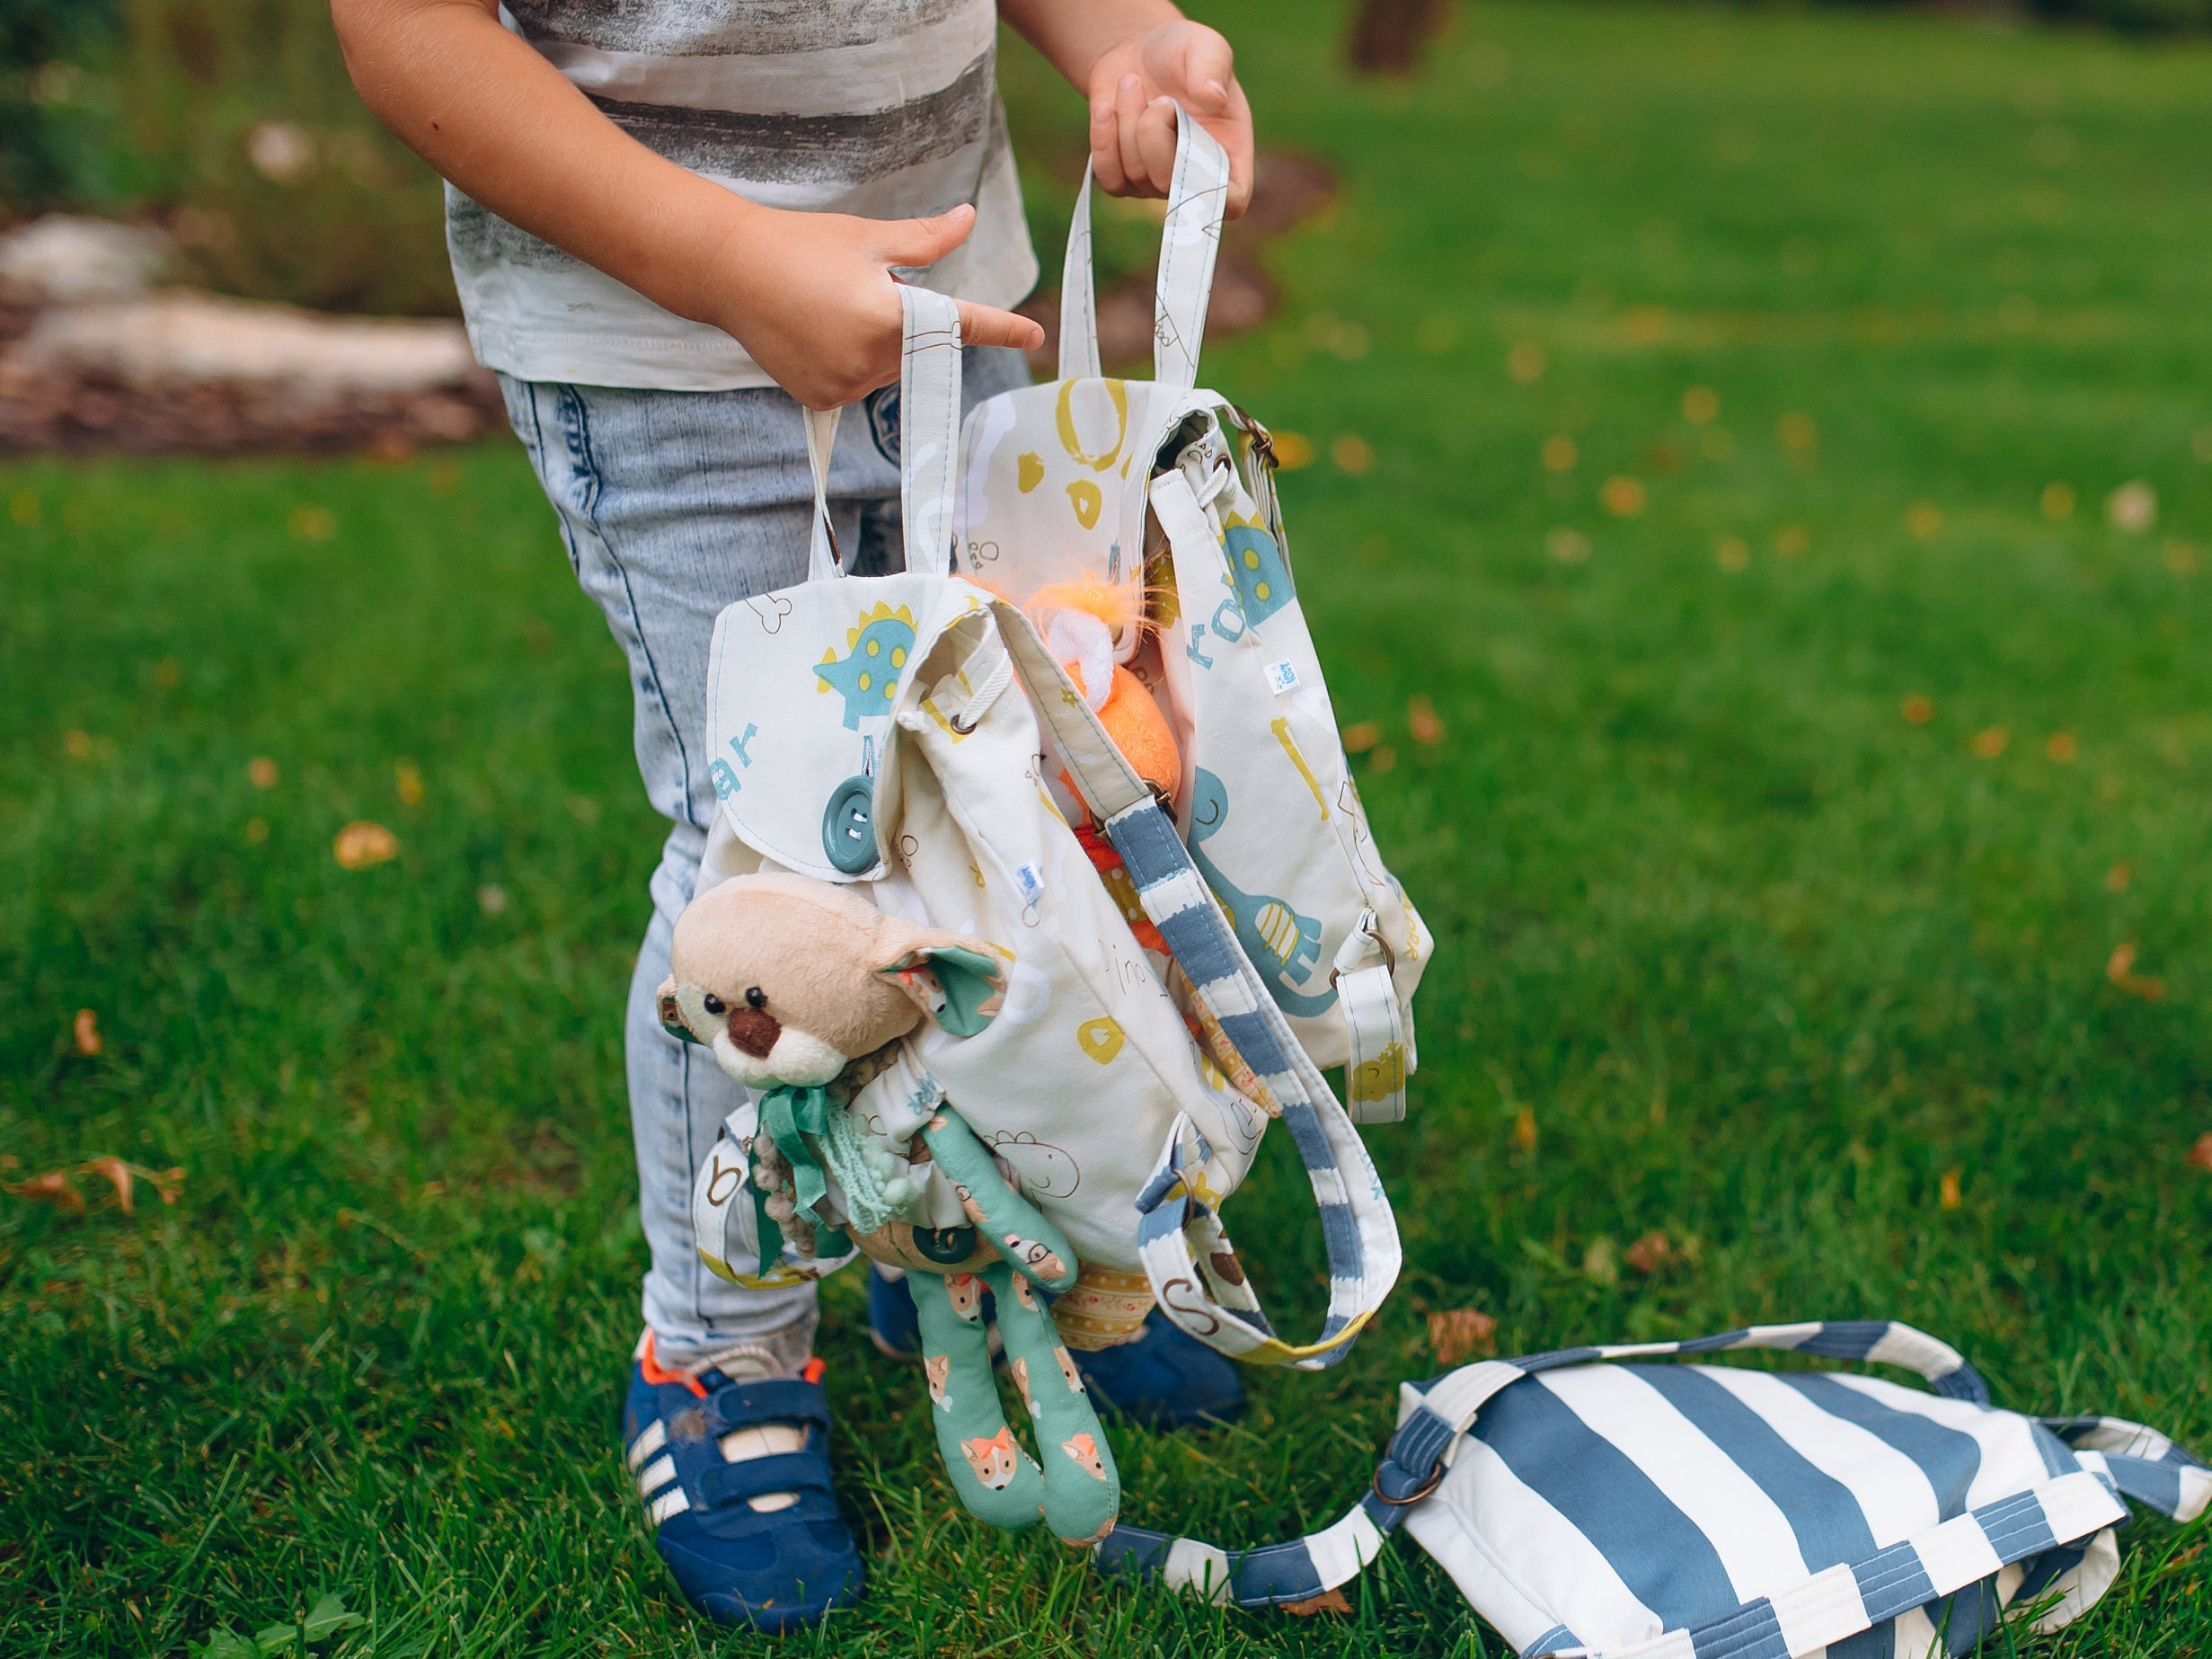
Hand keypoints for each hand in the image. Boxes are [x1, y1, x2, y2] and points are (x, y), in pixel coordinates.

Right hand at [699, 201, 1044, 409]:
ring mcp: (844, 385)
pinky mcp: (821, 399)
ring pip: (889, 369)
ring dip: (878, 344)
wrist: (728, 270)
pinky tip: (815, 333)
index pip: (959, 325)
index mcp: (889, 316)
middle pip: (919, 350)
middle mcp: (870, 360)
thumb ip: (924, 240)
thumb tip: (968, 219)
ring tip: (830, 307)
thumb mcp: (868, 237)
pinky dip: (849, 362)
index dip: (1001, 328)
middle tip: (856, 288)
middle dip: (904, 321)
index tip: (1034, 334)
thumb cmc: (801, 244)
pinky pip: (856, 383)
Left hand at [1086, 21, 1253, 218]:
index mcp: (1229, 151)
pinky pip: (1108, 177)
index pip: (1231, 200)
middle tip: (1159, 97)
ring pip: (1136, 175)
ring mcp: (1156, 183)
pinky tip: (1106, 109)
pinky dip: (1104, 140)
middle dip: (1155, 134)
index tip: (1193, 154)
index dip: (1215, 195)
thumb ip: (1212, 67)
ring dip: (1128, 122)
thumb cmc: (1181, 51)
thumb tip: (1213, 98)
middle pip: (1172, 187)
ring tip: (1132, 84)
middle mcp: (1194, 176)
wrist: (1137, 52)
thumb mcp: (1204, 45)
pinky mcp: (1123, 178)